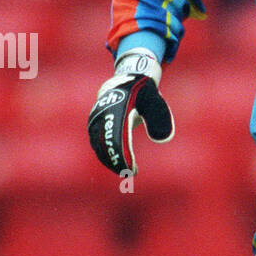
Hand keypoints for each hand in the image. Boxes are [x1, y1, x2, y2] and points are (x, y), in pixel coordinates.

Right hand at [87, 47, 173, 174]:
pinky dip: (105, 154)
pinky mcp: (93, 125)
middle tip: (128, 174)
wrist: (122, 81)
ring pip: (99, 145)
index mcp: (119, 107)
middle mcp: (103, 114)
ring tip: (124, 172)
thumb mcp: (155, 101)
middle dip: (116, 161)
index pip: (119, 137)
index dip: (123, 155)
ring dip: (110, 160)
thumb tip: (162, 140)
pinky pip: (97, 143)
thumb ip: (160, 118)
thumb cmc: (142, 93)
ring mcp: (95, 119)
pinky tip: (117, 164)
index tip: (131, 169)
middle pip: (106, 144)